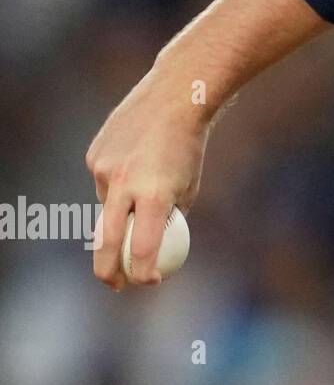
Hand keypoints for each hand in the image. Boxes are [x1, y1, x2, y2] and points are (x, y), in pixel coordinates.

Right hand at [85, 70, 210, 289]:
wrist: (174, 100)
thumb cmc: (189, 148)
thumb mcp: (189, 186)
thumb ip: (167, 215)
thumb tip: (154, 246)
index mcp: (155, 194)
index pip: (145, 246)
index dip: (145, 270)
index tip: (149, 282)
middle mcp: (125, 184)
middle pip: (108, 241)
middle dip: (108, 269)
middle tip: (116, 284)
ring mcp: (105, 169)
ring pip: (106, 206)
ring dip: (121, 207)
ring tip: (146, 179)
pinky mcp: (93, 156)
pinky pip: (103, 181)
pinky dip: (117, 180)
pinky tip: (135, 159)